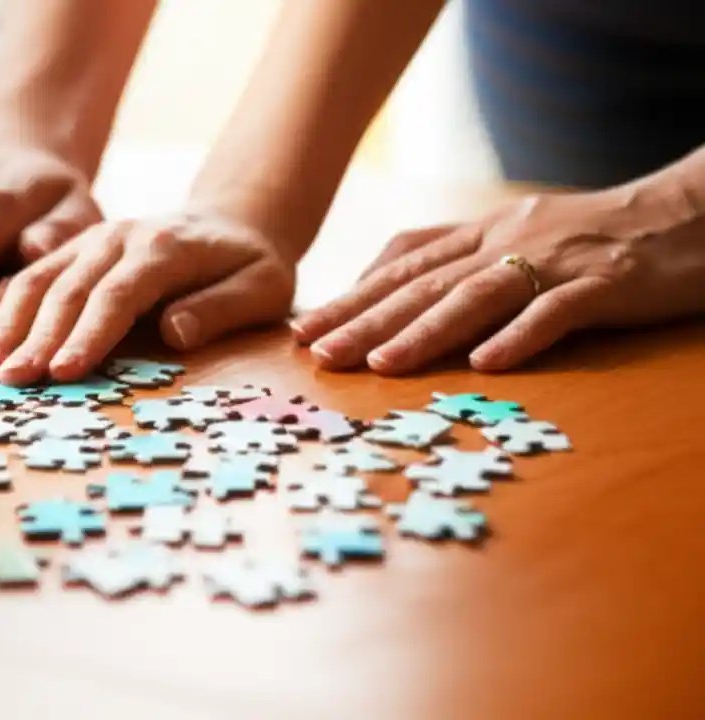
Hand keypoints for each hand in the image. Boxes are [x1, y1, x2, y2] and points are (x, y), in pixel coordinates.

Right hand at [0, 212, 296, 383]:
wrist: (233, 221)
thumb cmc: (252, 266)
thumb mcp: (263, 287)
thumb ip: (221, 308)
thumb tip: (174, 331)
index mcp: (163, 246)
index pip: (119, 293)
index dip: (89, 334)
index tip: (64, 372)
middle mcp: (116, 239)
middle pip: (67, 288)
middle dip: (35, 337)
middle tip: (10, 382)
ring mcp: (87, 243)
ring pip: (33, 280)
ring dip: (2, 326)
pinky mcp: (68, 253)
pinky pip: (21, 279)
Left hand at [292, 187, 704, 372]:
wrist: (687, 213)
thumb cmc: (591, 236)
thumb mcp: (513, 238)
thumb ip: (455, 258)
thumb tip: (383, 285)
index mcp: (482, 233)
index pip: (401, 267)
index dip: (350, 297)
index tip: (303, 329)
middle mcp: (508, 240)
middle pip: (426, 283)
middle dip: (367, 319)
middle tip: (319, 354)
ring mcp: (556, 260)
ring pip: (478, 296)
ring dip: (426, 332)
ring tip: (381, 365)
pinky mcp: (606, 284)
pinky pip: (558, 311)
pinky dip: (521, 336)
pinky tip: (487, 365)